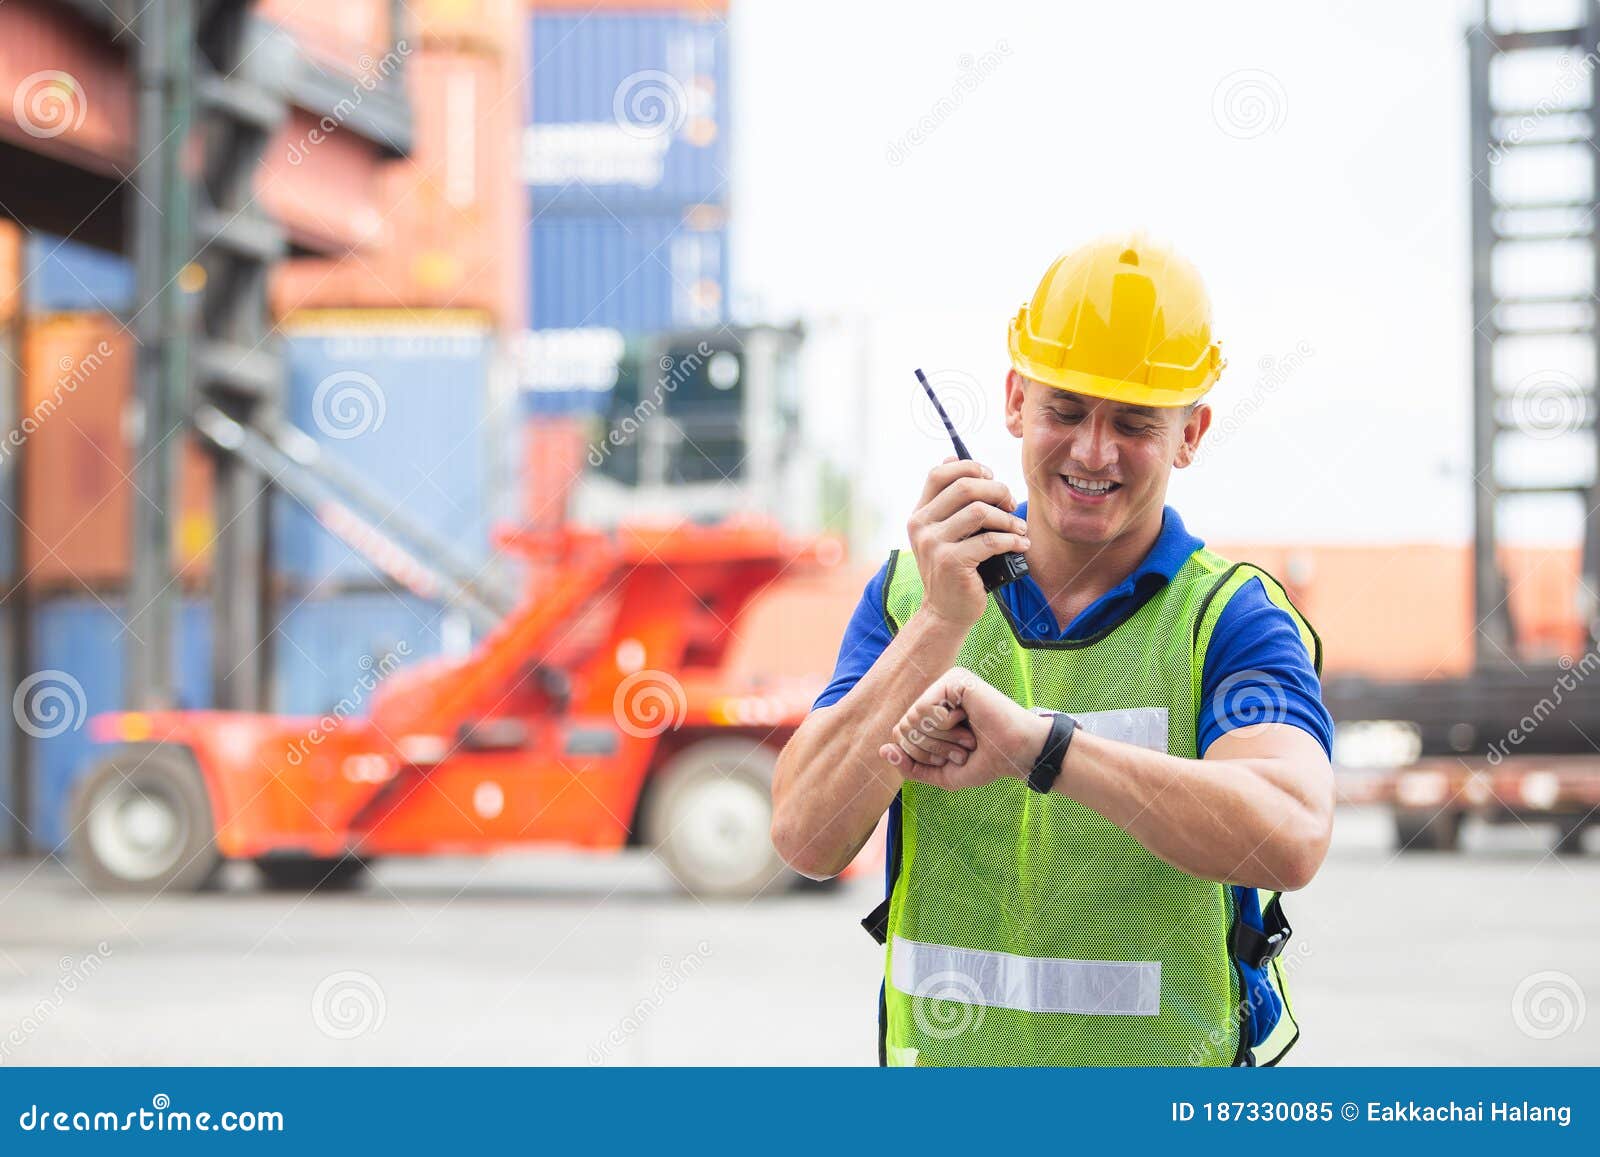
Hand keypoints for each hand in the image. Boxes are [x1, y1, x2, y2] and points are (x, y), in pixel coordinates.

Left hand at [879, 667, 1050, 789]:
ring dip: (941, 739)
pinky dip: (946, 725)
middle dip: (931, 749)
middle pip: (903, 727)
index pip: (900, 735)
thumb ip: (910, 766)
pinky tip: (968, 720)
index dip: (921, 755)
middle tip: (962, 748)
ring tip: (967, 736)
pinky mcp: (954, 680)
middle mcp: (936, 694)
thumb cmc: (984, 762)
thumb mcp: (940, 773)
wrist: (1017, 755)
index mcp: (932, 711)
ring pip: (913, 718)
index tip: (952, 757)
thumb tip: (883, 749)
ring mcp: (945, 684)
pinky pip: (925, 708)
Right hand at [907, 458, 1029, 629]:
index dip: (970, 468)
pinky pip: (990, 540)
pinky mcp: (951, 563)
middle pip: (965, 486)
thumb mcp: (945, 532)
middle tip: (1012, 505)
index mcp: (919, 514)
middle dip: (997, 490)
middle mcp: (921, 526)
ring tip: (1019, 529)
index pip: (939, 473)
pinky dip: (1012, 540)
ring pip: (980, 511)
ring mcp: (933, 544)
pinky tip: (1021, 545)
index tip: (990, 479)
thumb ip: (949, 502)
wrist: (945, 612)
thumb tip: (953, 458)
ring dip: (1008, 518)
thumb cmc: (955, 569)